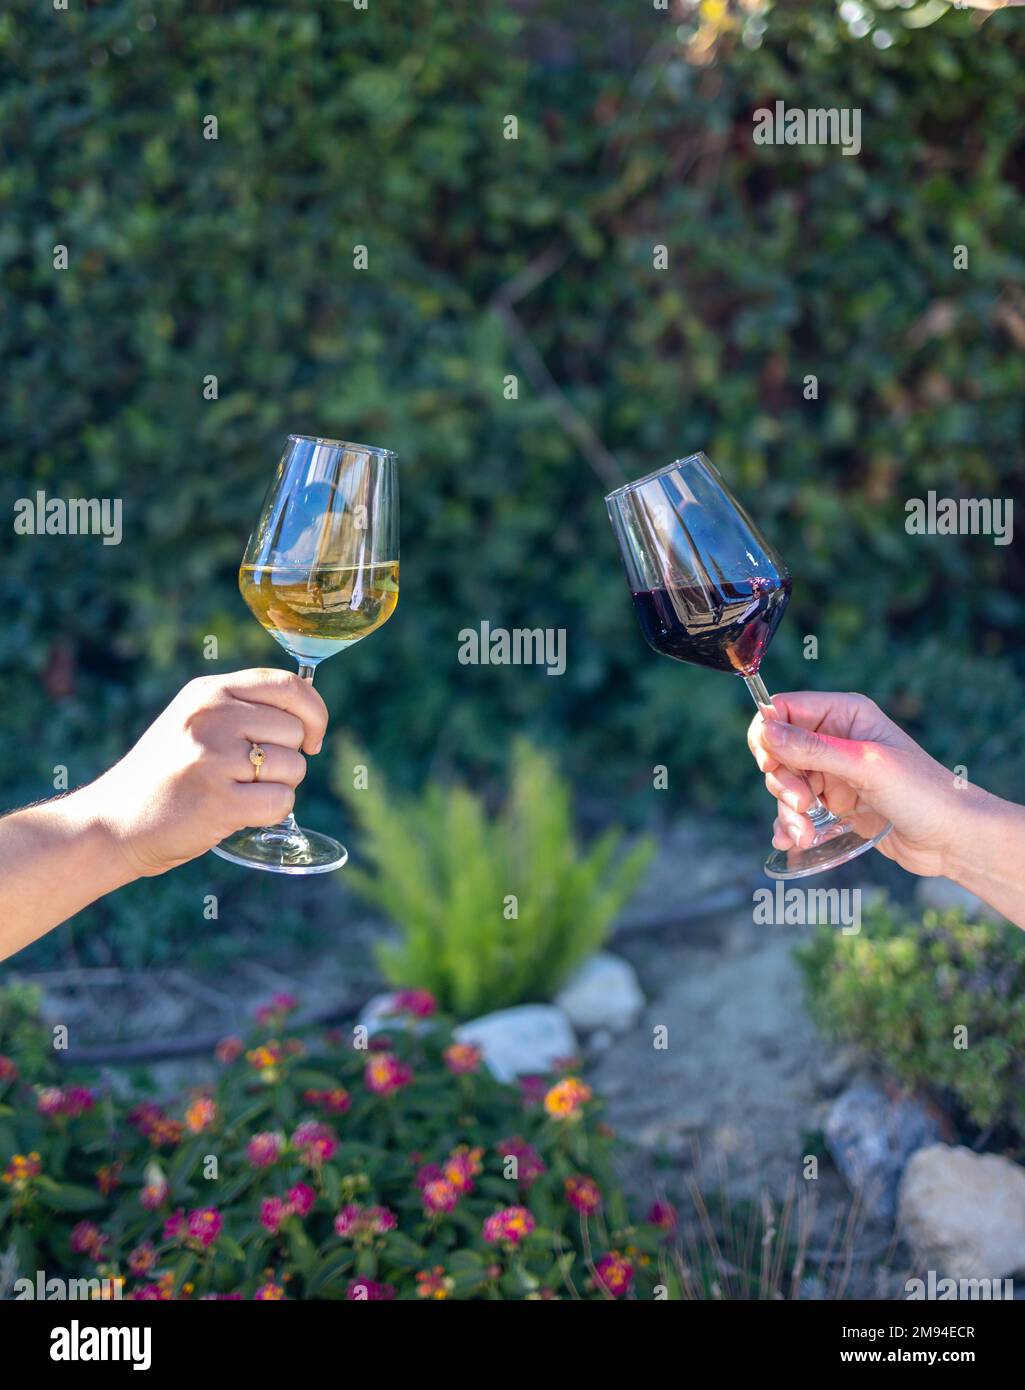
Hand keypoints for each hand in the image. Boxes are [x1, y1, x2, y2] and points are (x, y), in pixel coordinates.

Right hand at [80, 669, 327, 876]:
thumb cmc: (165, 775)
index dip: (314, 712)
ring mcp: (214, 757)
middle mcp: (212, 717)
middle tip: (253, 776)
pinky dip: (271, 813)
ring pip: (293, 767)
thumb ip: (242, 708)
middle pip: (296, 731)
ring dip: (278, 787)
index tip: (311, 738)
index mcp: (209, 692)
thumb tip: (309, 712)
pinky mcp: (218, 800)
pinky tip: (240, 813)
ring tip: (237, 793)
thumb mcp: (194, 721)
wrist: (113, 822)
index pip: (288, 685)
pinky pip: (281, 802)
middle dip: (289, 758)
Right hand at [746, 691, 966, 878]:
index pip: (783, 709)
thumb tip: (764, 729)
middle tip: (802, 804)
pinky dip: (790, 824)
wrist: (951, 838)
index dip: (768, 734)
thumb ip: (812, 749)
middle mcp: (834, 739)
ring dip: (787, 810)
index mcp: (844, 714)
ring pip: (784, 783)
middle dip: (782, 781)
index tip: (771, 764)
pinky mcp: (833, 802)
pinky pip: (795, 809)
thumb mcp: (865, 766)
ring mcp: (832, 771)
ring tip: (804, 834)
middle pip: (777, 750)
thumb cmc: (922, 792)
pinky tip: (793, 840)